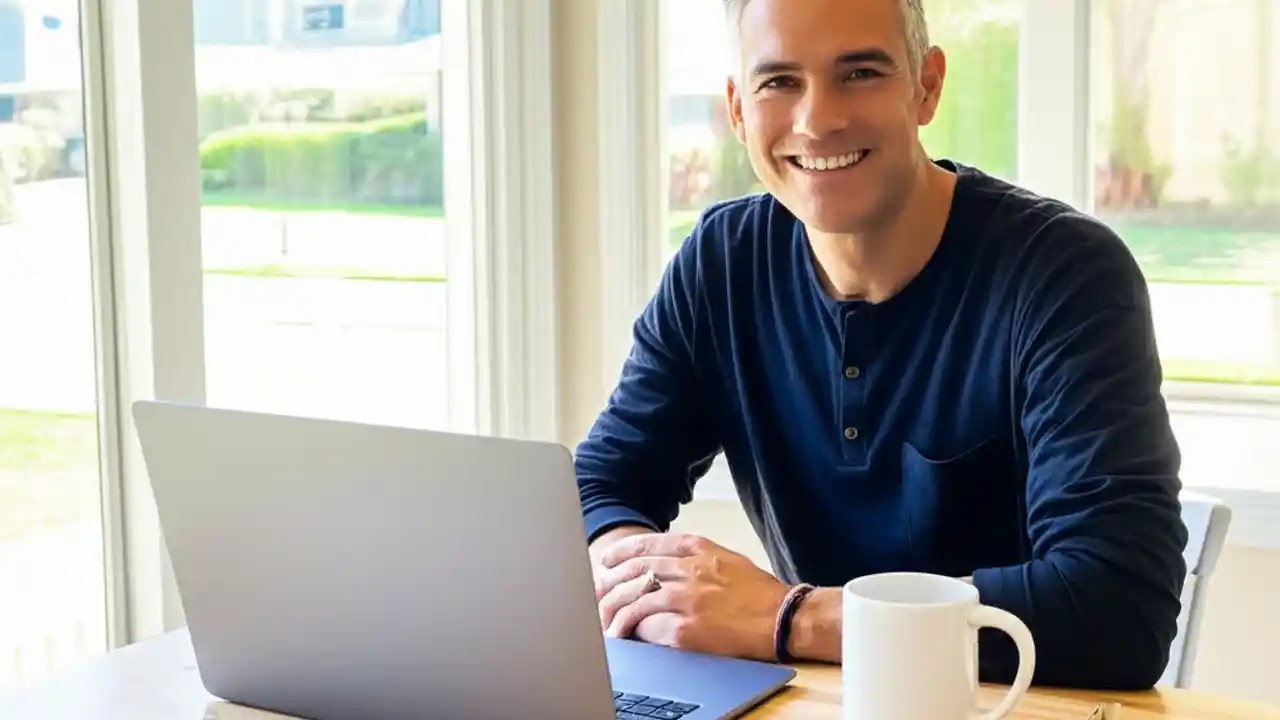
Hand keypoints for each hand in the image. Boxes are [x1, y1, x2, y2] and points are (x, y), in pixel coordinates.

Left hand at [594, 532, 789, 661]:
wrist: (784, 617)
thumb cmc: (759, 593)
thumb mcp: (726, 559)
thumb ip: (694, 558)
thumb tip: (663, 565)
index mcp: (698, 549)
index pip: (648, 544)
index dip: (622, 553)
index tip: (608, 561)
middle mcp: (688, 569)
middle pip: (635, 571)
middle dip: (610, 583)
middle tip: (597, 593)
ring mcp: (686, 599)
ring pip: (635, 598)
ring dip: (616, 610)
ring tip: (607, 620)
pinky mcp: (687, 629)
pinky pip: (647, 626)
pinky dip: (632, 630)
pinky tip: (625, 634)